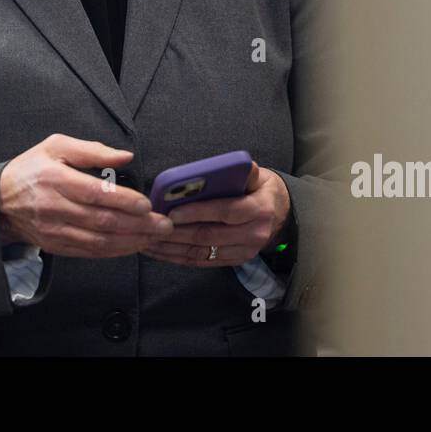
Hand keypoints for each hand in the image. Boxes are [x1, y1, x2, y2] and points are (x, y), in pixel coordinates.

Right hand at [0, 134, 173, 258]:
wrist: (0, 200)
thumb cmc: (31, 169)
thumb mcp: (57, 146)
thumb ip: (92, 150)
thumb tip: (125, 156)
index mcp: (56, 179)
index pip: (96, 193)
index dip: (124, 201)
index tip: (146, 204)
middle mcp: (55, 207)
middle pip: (102, 221)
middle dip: (138, 225)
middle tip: (163, 224)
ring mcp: (55, 230)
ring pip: (99, 241)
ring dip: (131, 241)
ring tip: (154, 236)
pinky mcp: (57, 246)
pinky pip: (90, 252)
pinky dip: (114, 251)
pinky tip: (132, 246)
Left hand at [141, 161, 289, 266]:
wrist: (281, 215)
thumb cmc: (261, 190)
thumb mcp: (258, 176)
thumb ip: (241, 171)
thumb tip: (214, 169)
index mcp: (258, 209)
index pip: (225, 212)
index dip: (197, 212)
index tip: (172, 212)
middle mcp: (253, 234)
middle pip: (209, 236)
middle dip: (178, 232)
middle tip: (153, 227)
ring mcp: (244, 251)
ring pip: (202, 253)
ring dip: (172, 249)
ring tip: (149, 241)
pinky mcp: (235, 261)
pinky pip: (202, 262)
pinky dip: (178, 258)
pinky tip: (160, 251)